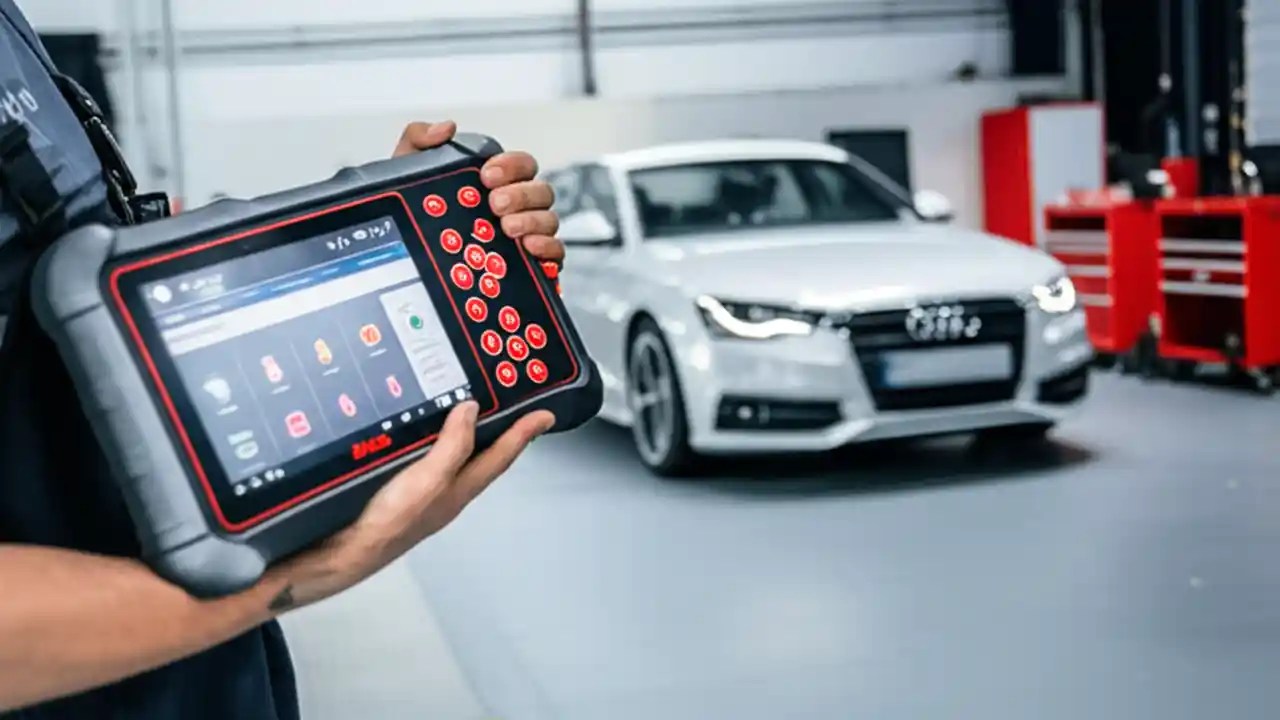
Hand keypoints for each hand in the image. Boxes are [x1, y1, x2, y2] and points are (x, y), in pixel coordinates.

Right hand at [266, 402, 553, 611]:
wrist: (336, 553)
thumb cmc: (386, 525)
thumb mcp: (428, 482)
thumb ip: (452, 448)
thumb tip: (471, 411)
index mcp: (459, 489)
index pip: (500, 456)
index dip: (524, 434)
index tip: (546, 414)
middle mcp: (444, 489)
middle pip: (480, 454)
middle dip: (499, 428)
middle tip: (515, 403)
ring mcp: (420, 490)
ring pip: (451, 454)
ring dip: (464, 430)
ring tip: (473, 405)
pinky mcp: (395, 486)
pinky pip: (422, 455)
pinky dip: (428, 437)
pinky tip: (417, 426)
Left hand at [393, 121, 563, 272]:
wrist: (406, 252)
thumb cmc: (416, 212)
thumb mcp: (407, 170)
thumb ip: (420, 138)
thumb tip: (444, 128)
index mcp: (497, 181)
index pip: (522, 164)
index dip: (511, 166)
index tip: (487, 175)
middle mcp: (518, 206)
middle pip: (541, 191)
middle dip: (521, 195)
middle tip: (494, 204)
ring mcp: (527, 233)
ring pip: (549, 220)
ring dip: (531, 221)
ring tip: (506, 228)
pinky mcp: (532, 263)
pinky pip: (555, 252)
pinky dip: (548, 248)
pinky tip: (528, 247)